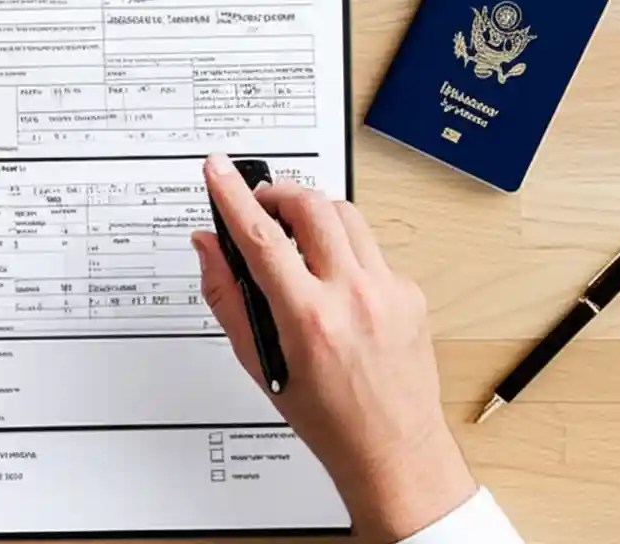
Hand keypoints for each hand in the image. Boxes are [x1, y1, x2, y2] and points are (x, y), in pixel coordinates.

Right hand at [192, 153, 474, 541]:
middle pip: (311, 207)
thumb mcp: (261, 363)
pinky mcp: (410, 292)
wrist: (393, 448)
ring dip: (312, 213)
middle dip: (277, 194)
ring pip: (346, 216)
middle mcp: (353, 297)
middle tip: (259, 205)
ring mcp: (388, 291)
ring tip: (294, 234)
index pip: (261, 238)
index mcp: (309, 318)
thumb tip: (209, 248)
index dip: (233, 196)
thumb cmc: (327, 418)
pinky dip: (344, 248)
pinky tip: (333, 276)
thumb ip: (228, 298)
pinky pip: (371, 248)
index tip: (218, 170)